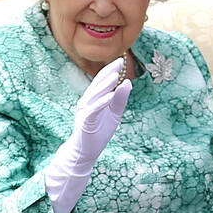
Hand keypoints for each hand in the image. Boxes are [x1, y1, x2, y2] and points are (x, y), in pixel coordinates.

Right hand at [45, 57, 131, 212]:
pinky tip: (111, 95)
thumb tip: (128, 83)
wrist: (86, 152)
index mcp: (93, 99)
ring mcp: (85, 112)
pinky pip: (94, 110)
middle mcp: (86, 102)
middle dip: (108, 73)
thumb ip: (120, 99)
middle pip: (97, 85)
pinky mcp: (86, 122)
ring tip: (116, 76)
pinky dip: (102, 102)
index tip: (120, 60)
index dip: (110, 70)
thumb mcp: (114, 114)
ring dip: (105, 85)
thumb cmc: (99, 132)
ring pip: (95, 95)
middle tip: (119, 62)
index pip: (101, 82)